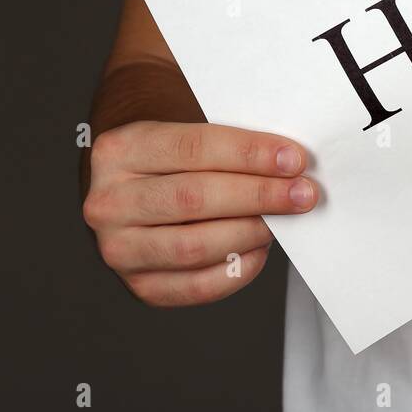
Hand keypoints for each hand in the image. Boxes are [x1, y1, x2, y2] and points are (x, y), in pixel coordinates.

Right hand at [82, 121, 318, 305]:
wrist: (134, 182)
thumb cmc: (175, 152)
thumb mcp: (186, 125)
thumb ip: (228, 139)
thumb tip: (289, 160)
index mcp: (119, 150)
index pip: (193, 149)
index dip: (249, 155)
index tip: (294, 160)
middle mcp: (108, 202)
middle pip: (193, 199)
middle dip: (258, 195)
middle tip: (303, 193)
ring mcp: (118, 249)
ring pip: (195, 246)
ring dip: (252, 232)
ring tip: (284, 218)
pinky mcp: (140, 285)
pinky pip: (198, 286)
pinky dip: (239, 269)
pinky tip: (260, 248)